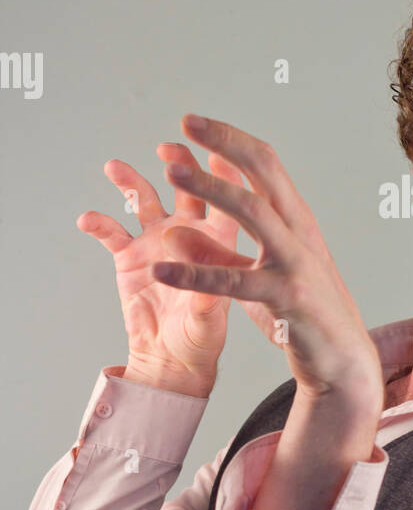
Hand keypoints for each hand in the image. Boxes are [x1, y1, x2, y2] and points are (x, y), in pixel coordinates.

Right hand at [77, 139, 250, 393]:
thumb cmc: (202, 338)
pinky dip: (100, 222)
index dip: (223, 177)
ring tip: (115, 168)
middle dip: (180, 165)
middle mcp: (189, 233)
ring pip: (145, 200)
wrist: (171, 360)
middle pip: (187, 188)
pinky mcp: (129, 255)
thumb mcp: (208, 320)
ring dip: (131, 182)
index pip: (226, 203)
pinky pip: (111, 231)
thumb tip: (199, 267)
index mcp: (218, 242)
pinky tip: (88, 219)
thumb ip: (206, 295)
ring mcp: (157, 240)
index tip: (217, 154)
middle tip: (169, 149)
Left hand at [154, 114, 384, 411]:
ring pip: (254, 213)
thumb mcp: (256, 274)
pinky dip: (196, 274)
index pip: (265, 165)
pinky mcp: (289, 298)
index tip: (194, 122)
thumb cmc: (300, 312)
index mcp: (295, 220)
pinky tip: (161, 269)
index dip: (230, 140)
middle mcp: (299, 232)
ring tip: (172, 172)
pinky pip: (236, 282)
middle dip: (224, 145)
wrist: (342, 360)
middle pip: (264, 174)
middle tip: (185, 125)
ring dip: (212, 187)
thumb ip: (219, 252)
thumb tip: (175, 230)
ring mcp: (297, 263)